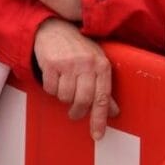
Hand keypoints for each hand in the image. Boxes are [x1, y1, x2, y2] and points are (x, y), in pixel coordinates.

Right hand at [33, 19, 118, 139]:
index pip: (103, 98)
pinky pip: (50, 89)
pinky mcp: (51, 63)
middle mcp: (86, 64)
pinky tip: (54, 77)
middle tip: (74, 113)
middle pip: (83, 100)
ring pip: (65, 97)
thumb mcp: (96, 64)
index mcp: (101, 65)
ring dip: (63, 97)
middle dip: (78, 111)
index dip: (100, 119)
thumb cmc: (78, 49)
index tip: (97, 135)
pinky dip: (51, 88)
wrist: (54, 28)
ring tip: (64, 86)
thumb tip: (113, 112)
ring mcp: (68, 63)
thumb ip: (103, 88)